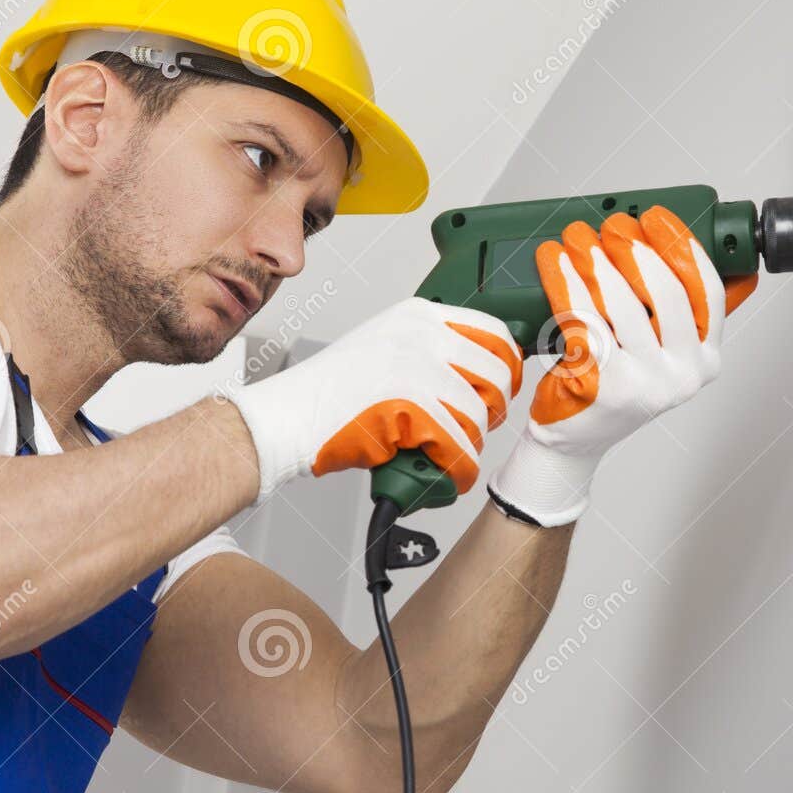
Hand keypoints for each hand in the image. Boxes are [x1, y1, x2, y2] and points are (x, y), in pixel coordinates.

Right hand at [226, 296, 522, 504]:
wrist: (285, 418)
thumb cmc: (327, 393)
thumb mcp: (384, 349)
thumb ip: (427, 353)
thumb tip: (476, 376)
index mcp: (417, 316)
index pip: (494, 332)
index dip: (507, 368)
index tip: (501, 391)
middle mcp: (421, 334)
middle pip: (497, 375)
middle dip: (490, 411)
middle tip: (472, 429)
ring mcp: (415, 367)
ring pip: (478, 415)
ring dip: (469, 445)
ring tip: (446, 456)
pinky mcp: (409, 406)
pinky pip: (459, 446)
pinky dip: (459, 470)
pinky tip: (447, 476)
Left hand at [486, 205, 757, 526]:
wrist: (572, 439)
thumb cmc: (611, 385)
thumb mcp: (655, 350)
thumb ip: (676, 311)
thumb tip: (691, 250)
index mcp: (705, 358)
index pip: (707, 291)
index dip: (683, 247)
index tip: (657, 217)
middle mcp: (683, 374)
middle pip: (666, 293)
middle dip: (635, 248)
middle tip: (611, 225)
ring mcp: (646, 383)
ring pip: (623, 304)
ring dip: (596, 260)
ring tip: (577, 237)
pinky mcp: (605, 384)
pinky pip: (585, 319)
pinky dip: (568, 284)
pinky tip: (556, 263)